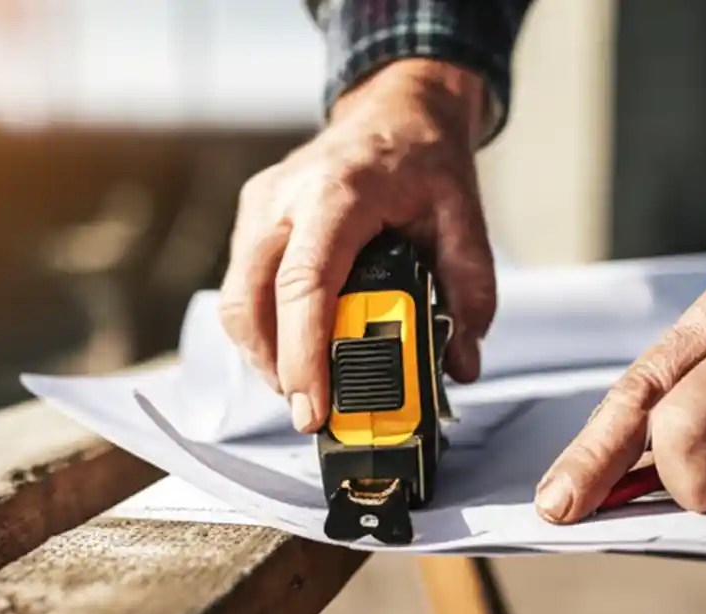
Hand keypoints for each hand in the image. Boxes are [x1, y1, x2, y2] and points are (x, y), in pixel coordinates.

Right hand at [219, 59, 495, 432]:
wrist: (396, 110)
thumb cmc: (423, 159)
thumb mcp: (464, 217)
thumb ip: (470, 291)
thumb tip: (461, 362)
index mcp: (339, 194)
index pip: (304, 285)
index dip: (303, 355)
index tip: (311, 406)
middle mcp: (285, 199)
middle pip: (250, 302)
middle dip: (275, 369)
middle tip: (311, 411)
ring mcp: (259, 208)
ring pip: (236, 301)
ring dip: (265, 355)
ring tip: (308, 386)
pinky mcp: (251, 222)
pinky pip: (241, 290)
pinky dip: (263, 330)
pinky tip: (298, 349)